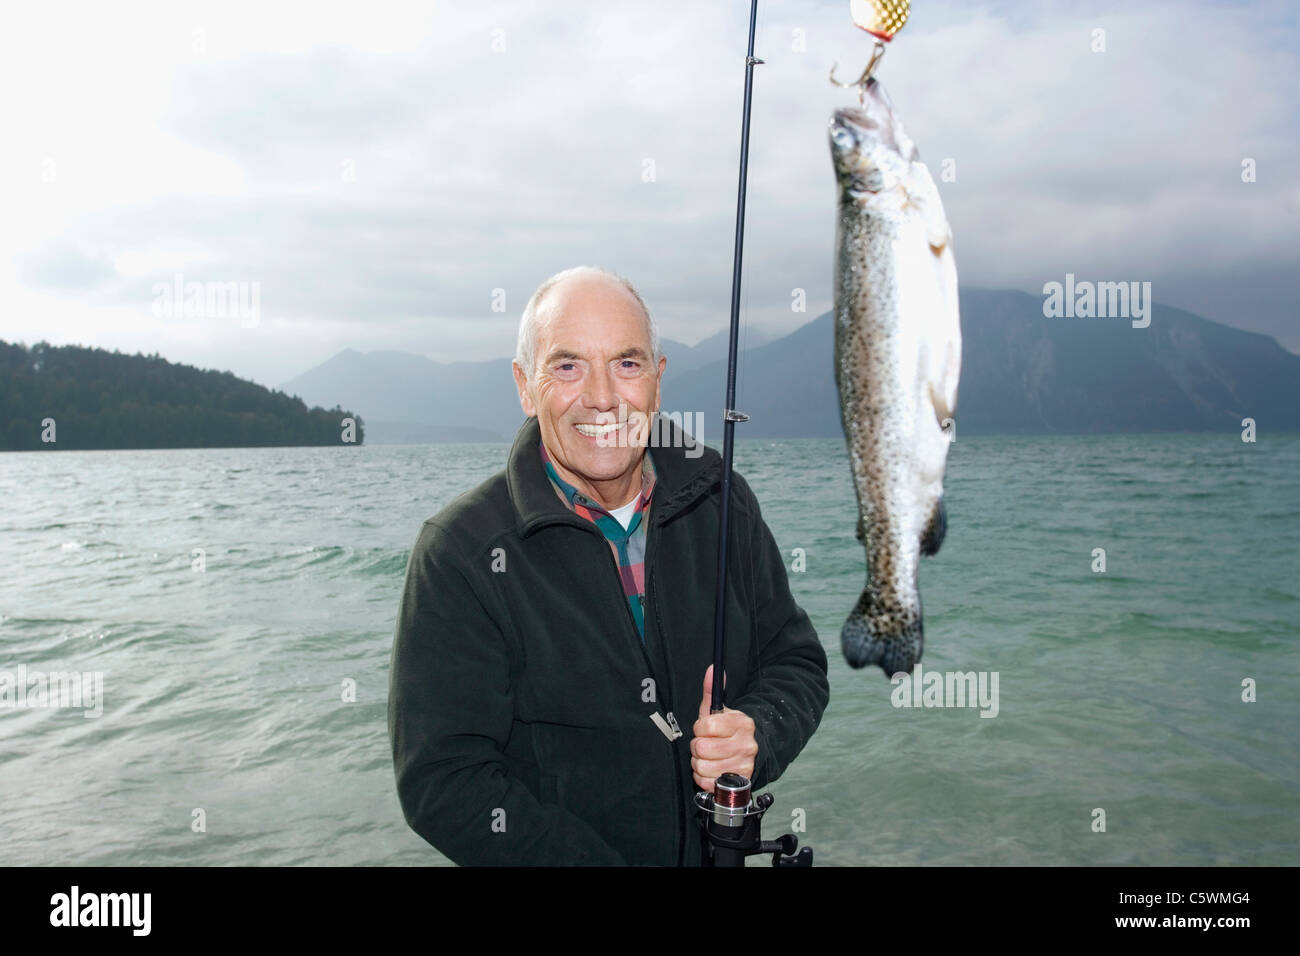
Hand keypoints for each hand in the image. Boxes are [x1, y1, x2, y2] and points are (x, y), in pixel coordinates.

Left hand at [691, 664, 757, 791]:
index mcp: (741, 723)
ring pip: (702, 767)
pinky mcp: (739, 782)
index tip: (704, 728)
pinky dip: (703, 778)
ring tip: (707, 757)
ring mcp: (744, 764)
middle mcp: (746, 744)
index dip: (699, 728)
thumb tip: (712, 669)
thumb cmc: (726, 731)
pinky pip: (707, 783)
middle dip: (697, 747)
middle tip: (703, 744)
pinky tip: (710, 770)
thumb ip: (711, 689)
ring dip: (699, 763)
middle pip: (702, 748)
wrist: (747, 753)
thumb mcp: (717, 710)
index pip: (707, 726)